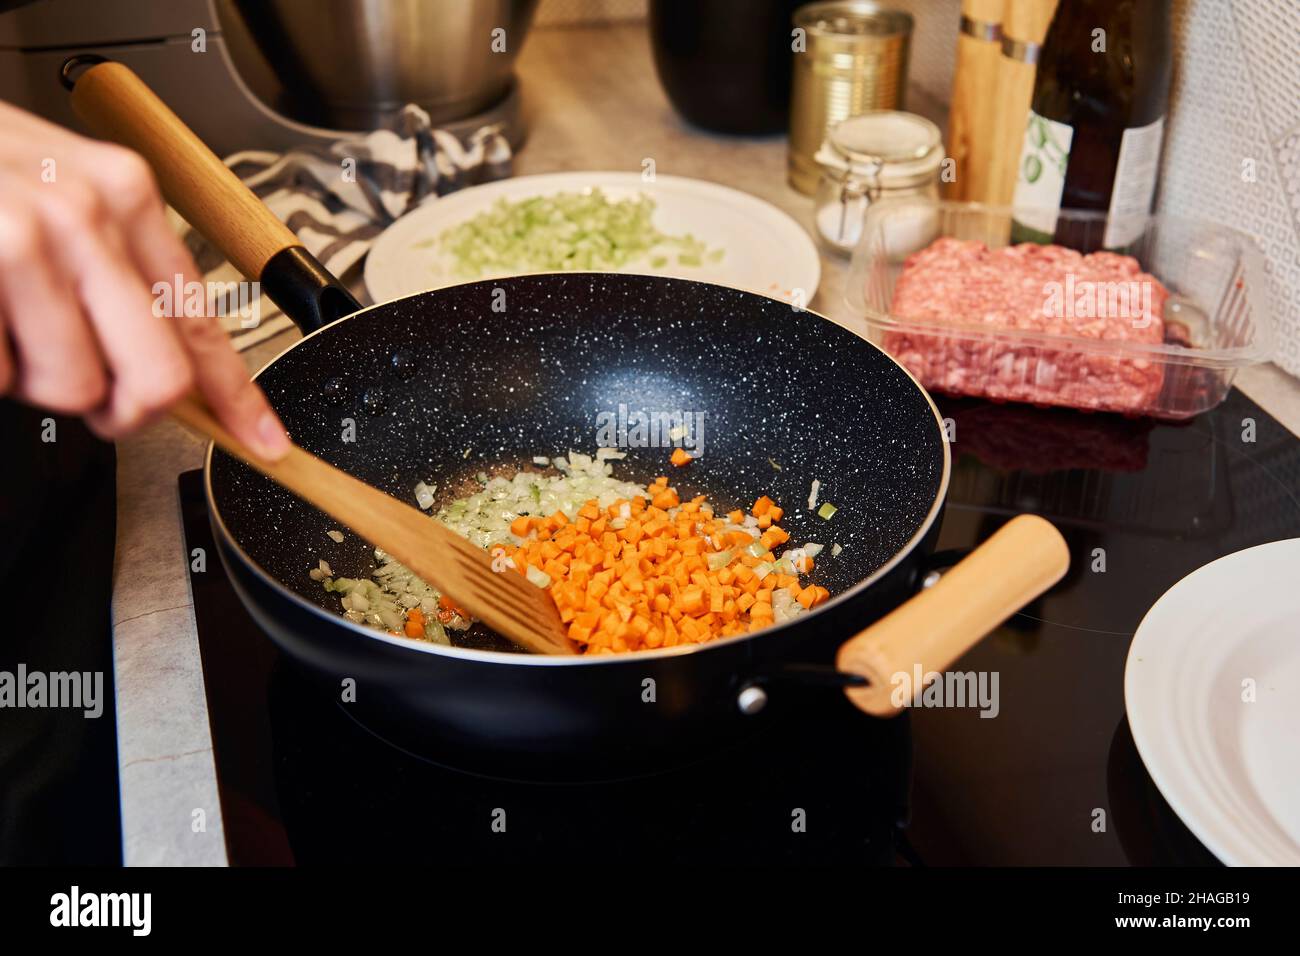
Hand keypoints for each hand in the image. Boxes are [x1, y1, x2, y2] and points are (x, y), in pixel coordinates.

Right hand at [0, 101, 289, 457]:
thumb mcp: (59, 192)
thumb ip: (118, 271)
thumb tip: (174, 367)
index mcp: (124, 193)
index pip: (203, 320)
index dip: (237, 396)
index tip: (263, 439)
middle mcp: (85, 214)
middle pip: (158, 377)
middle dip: (124, 408)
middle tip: (94, 399)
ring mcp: (24, 242)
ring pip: (74, 388)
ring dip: (33, 378)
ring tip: (6, 323)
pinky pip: (1, 377)